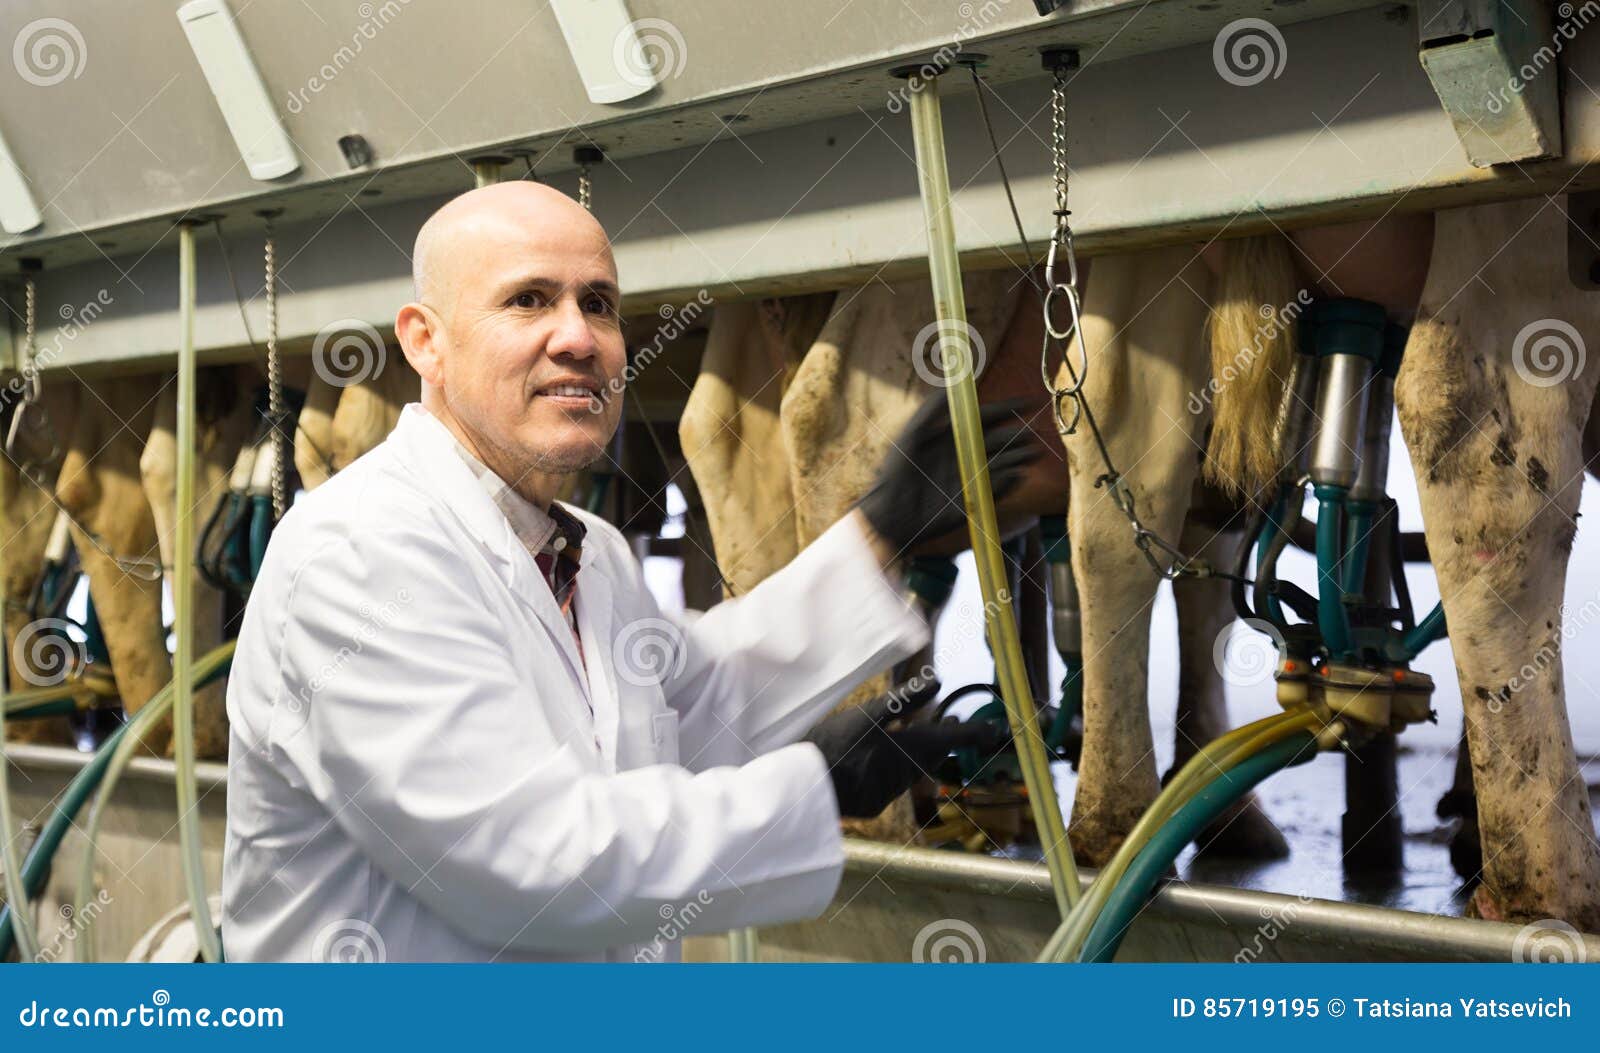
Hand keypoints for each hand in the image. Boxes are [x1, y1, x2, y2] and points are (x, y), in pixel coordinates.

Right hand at [802, 677, 1006, 818]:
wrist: (801, 787)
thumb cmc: (832, 743)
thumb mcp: (866, 714)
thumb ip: (903, 699)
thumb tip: (936, 681)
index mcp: (908, 749)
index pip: (951, 739)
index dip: (973, 733)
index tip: (992, 729)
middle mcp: (905, 776)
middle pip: (934, 755)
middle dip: (946, 738)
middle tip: (954, 719)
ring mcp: (888, 794)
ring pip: (914, 771)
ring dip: (920, 754)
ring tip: (917, 736)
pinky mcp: (872, 806)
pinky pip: (891, 786)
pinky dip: (893, 771)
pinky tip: (879, 762)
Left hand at [855, 396, 1040, 554]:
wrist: (892, 513)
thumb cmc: (897, 471)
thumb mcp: (912, 434)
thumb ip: (932, 408)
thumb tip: (952, 383)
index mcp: (951, 435)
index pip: (985, 418)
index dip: (1006, 409)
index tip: (1027, 401)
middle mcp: (964, 455)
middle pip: (999, 441)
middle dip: (1017, 436)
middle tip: (1031, 435)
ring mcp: (971, 478)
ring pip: (1002, 464)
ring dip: (1018, 458)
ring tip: (1030, 453)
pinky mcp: (974, 500)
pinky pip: (997, 490)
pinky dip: (1009, 482)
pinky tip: (1017, 475)